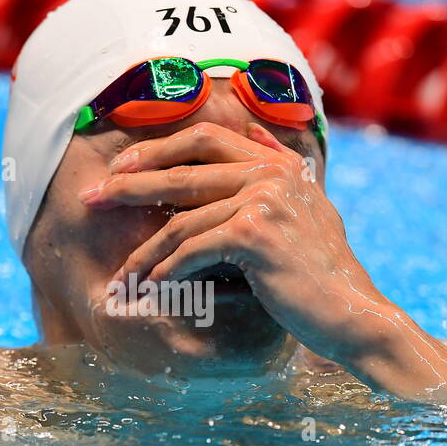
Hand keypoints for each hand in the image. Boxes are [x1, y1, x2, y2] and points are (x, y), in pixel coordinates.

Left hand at [83, 121, 446, 399]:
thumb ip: (281, 168)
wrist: (354, 315)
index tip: (121, 167)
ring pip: (182, 220)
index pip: (204, 139)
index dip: (156, 149)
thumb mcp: (307, 209)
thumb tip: (253, 131)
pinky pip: (193, 249)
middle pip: (182, 170)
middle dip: (130, 184)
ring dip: (145, 251)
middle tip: (92, 199)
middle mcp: (270, 173)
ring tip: (122, 274)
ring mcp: (263, 200)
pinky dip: (169, 270)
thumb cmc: (324, 274)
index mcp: (278, 164)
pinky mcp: (254, 234)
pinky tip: (153, 288)